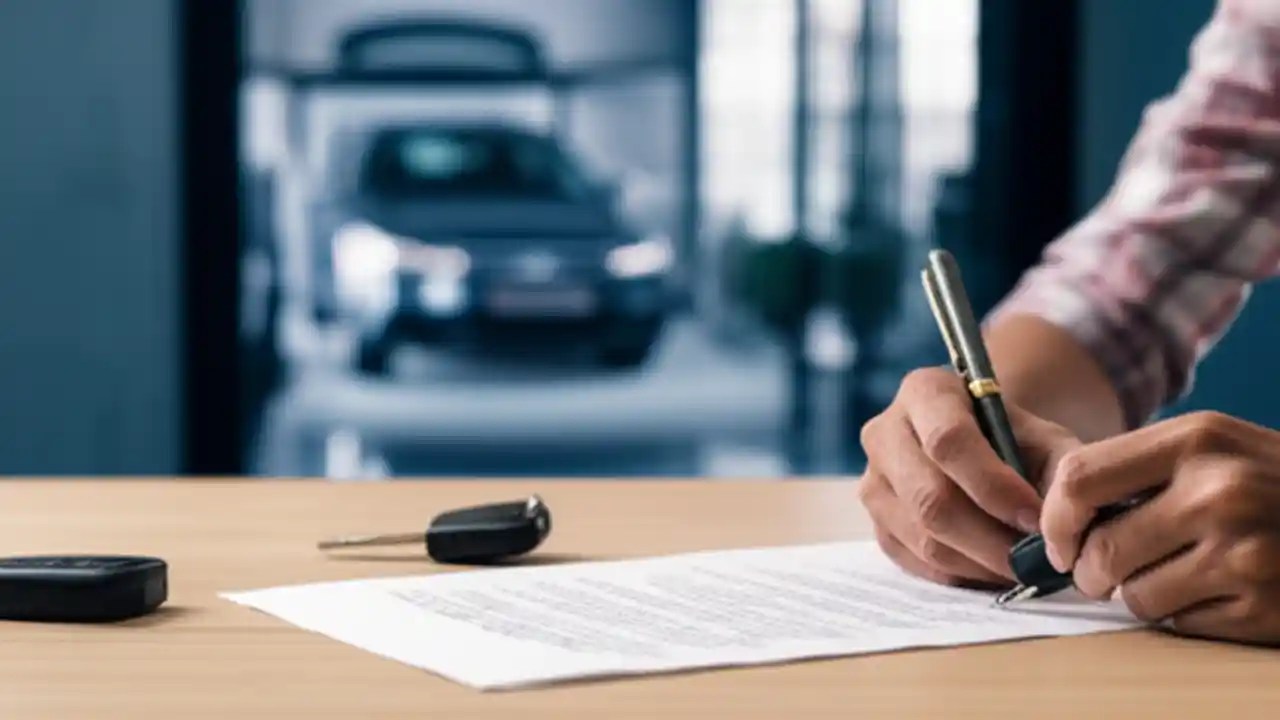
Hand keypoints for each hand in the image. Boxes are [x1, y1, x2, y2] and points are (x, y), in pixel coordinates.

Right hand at [858, 367, 1080, 587]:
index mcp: (924, 392)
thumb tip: (1057, 524)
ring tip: (1020, 568)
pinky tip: (992, 570)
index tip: (1036, 519)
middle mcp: (884, 432)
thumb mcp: (1045, 438)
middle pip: (929, 498)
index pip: (948, 441)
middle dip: (990, 539)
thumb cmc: (1013, 439)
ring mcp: (872, 481)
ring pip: (922, 537)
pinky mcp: (875, 522)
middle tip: (1034, 560)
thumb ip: (1062, 470)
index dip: (993, 486)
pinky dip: (960, 575)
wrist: (976, 447)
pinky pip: (915, 562)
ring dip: (978, 563)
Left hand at [1041, 411, 1279, 644]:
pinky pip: (1180, 624)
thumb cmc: (1270, 482)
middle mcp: (1220, 491)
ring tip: (1177, 573)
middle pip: (1100, 549)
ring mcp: (1245, 553)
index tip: (1058, 540)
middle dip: (1090, 572)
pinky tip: (1220, 591)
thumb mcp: (1212, 448)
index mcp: (1197, 439)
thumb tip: (1052, 515)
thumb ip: (1135, 469)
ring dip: (1140, 594)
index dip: (1053, 519)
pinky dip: (1186, 615)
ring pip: (1135, 595)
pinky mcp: (1263, 606)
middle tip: (1102, 573)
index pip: (1079, 478)